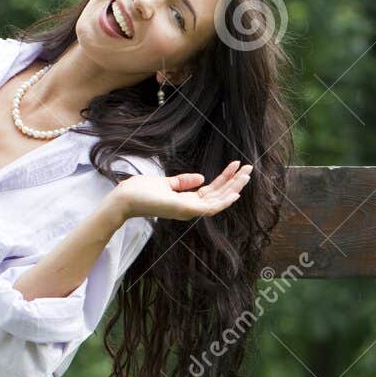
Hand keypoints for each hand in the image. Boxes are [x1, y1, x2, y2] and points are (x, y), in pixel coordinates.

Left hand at [113, 161, 252, 221]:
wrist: (126, 198)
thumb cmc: (141, 192)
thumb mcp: (167, 183)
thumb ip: (184, 182)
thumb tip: (201, 178)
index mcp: (187, 201)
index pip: (212, 190)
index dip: (225, 179)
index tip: (236, 166)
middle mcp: (191, 207)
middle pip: (219, 195)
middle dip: (235, 182)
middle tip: (249, 168)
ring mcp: (190, 210)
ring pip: (219, 200)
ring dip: (234, 187)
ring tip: (247, 174)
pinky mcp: (187, 209)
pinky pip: (212, 206)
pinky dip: (225, 200)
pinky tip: (236, 191)